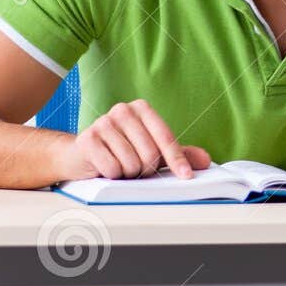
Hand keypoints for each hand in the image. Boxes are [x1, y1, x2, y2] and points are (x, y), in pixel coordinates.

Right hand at [52, 99, 210, 181]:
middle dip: (145, 169)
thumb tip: (205, 160)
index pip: (166, 137)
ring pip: (131, 163)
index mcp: (141, 109)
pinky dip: (112, 174)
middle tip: (135, 167)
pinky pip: (112, 168)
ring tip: (119, 165)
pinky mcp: (87, 138)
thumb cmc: (119, 151)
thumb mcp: (151, 151)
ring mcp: (103, 122)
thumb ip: (177, 154)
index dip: (177, 160)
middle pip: (149, 154)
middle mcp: (122, 110)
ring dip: (127, 173)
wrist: (81, 155)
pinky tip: (104, 166)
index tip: (186, 176)